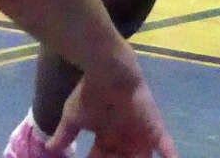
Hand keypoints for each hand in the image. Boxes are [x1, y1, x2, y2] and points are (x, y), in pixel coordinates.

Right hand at [52, 68, 178, 157]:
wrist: (105, 71)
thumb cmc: (89, 93)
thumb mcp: (72, 118)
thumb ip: (64, 135)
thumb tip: (48, 148)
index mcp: (107, 139)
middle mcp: (125, 141)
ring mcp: (141, 137)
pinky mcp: (154, 130)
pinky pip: (166, 149)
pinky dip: (171, 157)